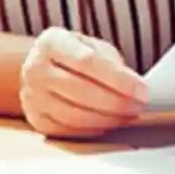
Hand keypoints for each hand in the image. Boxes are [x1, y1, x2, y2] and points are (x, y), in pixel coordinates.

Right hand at [20, 27, 148, 138]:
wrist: (43, 69)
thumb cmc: (75, 57)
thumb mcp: (93, 47)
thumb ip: (111, 64)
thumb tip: (136, 89)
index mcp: (51, 42)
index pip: (87, 61)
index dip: (118, 79)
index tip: (142, 90)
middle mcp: (35, 68)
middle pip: (80, 90)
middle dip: (116, 101)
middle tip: (139, 106)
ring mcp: (32, 96)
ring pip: (75, 115)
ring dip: (108, 119)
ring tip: (127, 115)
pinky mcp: (36, 119)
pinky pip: (69, 131)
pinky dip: (93, 130)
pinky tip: (108, 123)